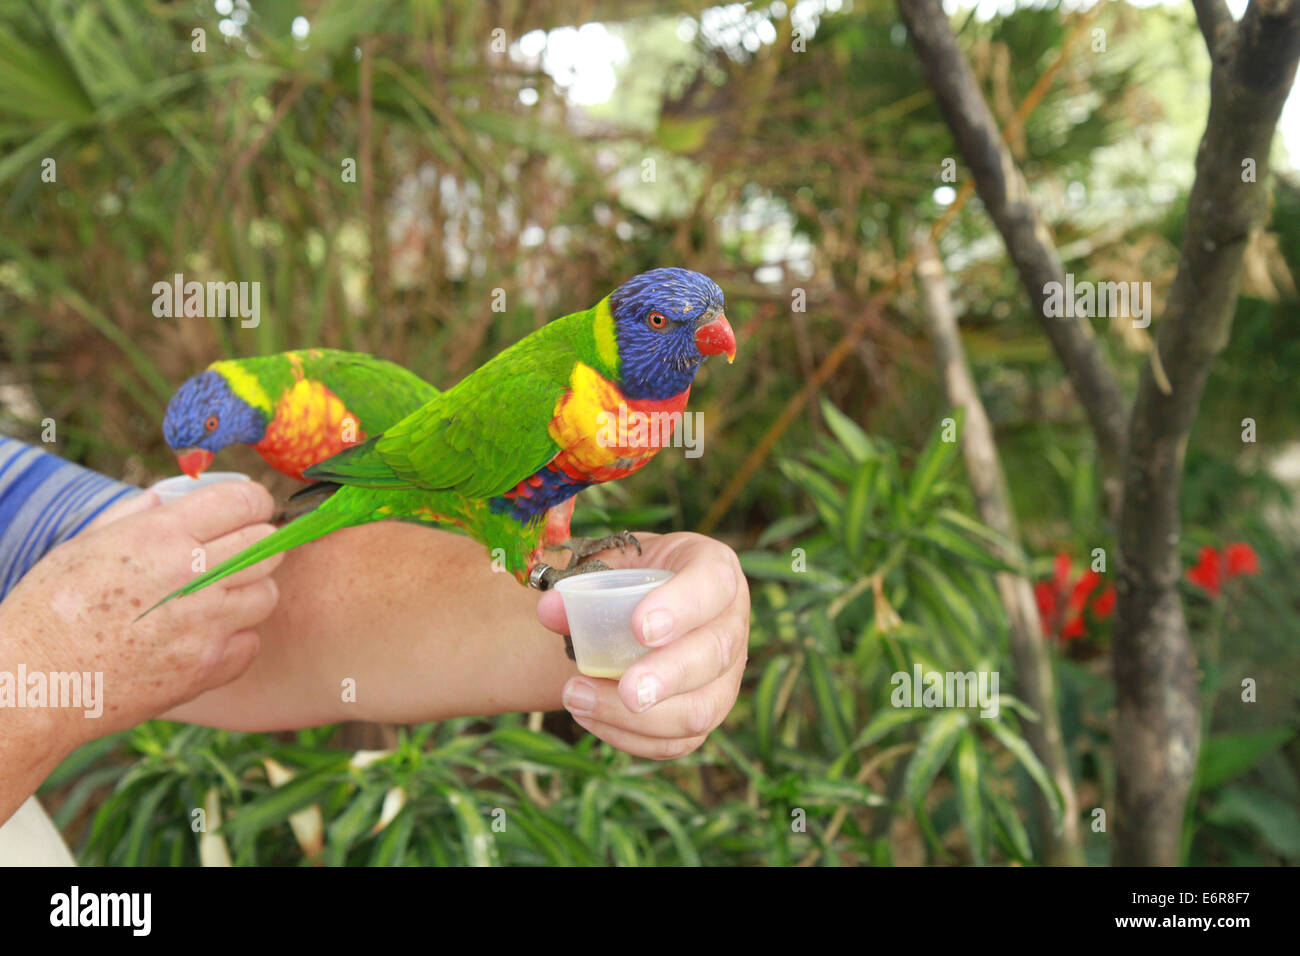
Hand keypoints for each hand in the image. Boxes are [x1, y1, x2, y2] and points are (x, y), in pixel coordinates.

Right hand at [0, 481, 282, 749]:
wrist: (32, 682)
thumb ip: (138, 515)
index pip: (245, 500)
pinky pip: (251, 643)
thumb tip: (173, 495)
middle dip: (257, 543)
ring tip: (215, 597)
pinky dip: (236, 639)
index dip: (253, 501)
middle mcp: (191, 576)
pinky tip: (204, 637)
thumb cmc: (49, 608)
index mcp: (161, 536)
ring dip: (249, 591)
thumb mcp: (86, 544)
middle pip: (267, 545)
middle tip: (234, 553)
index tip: (249, 509)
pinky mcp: (206, 668)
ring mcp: (203, 626)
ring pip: (267, 594)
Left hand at [536, 532, 749, 758]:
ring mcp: (726, 674)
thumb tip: (550, 610)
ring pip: (701, 709)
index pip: (713, 584)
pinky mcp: (707, 711)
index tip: (639, 628)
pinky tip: (590, 718)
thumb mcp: (611, 565)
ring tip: (578, 699)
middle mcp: (732, 622)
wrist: (643, 607)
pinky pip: (680, 741)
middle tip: (627, 692)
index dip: (681, 607)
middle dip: (668, 677)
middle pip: (714, 655)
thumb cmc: (632, 578)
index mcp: (715, 570)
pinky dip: (632, 738)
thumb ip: (582, 585)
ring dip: (640, 718)